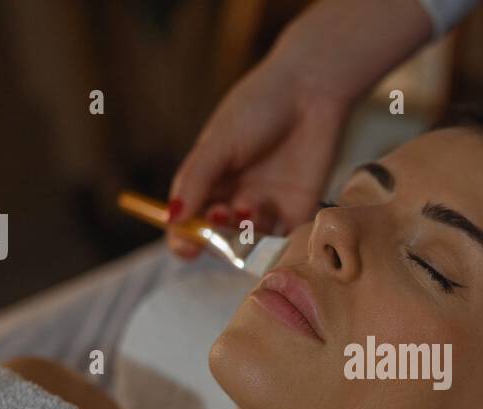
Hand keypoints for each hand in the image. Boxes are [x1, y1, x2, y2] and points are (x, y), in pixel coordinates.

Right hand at [167, 56, 349, 256]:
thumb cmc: (258, 107)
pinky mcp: (298, 212)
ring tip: (250, 207)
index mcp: (209, 183)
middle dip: (217, 237)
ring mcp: (267, 208)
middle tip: (222, 215)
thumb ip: (195, 181)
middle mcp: (234, 200)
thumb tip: (171, 219)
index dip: (184, 238)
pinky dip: (279, 246)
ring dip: (247, 237)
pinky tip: (274, 223)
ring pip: (250, 244)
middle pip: (218, 239)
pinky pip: (286, 243)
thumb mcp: (219, 142)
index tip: (187, 244)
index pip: (188, 222)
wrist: (311, 88)